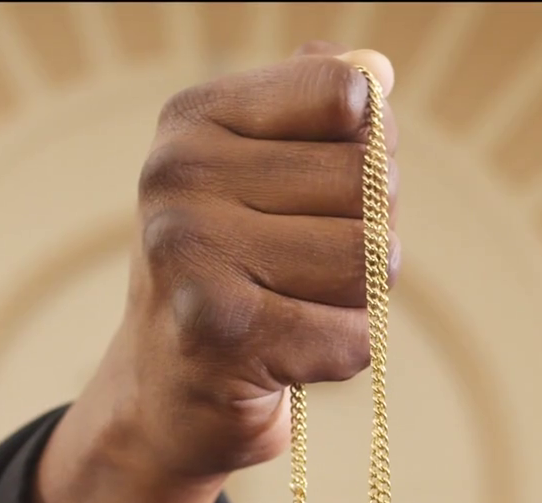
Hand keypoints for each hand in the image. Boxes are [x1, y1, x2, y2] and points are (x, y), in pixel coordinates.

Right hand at [35, 46, 397, 502]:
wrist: (163, 393)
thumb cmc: (234, 271)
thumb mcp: (264, 171)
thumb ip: (321, 110)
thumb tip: (378, 71)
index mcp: (195, 117)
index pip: (350, 97)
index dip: (370, 150)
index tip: (325, 189)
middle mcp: (179, 173)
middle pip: (370, 184)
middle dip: (367, 236)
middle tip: (304, 268)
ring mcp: (191, 250)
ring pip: (369, 260)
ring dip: (355, 299)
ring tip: (294, 308)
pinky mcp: (220, 331)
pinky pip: (352, 334)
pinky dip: (339, 353)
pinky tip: (286, 355)